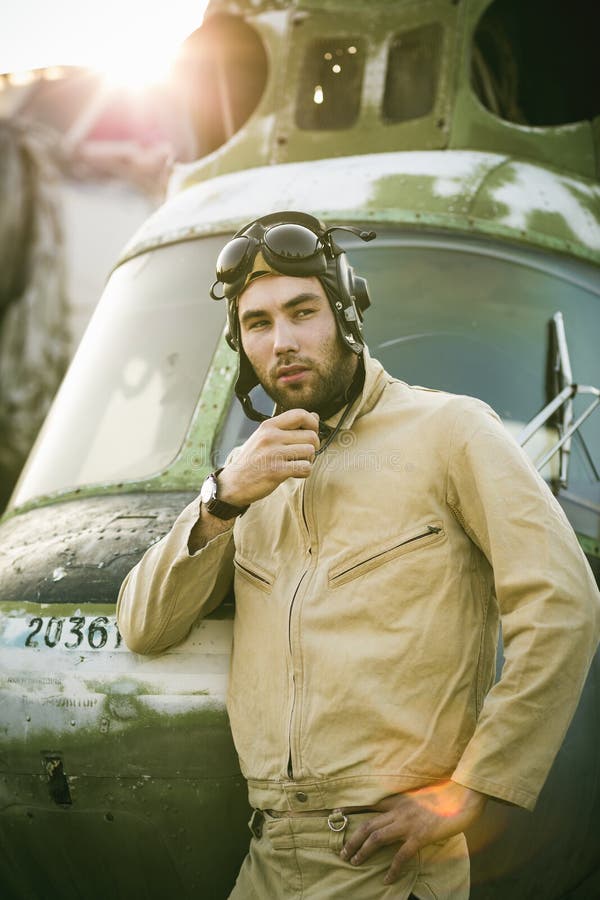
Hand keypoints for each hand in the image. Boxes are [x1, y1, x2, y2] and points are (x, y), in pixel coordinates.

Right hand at [218, 409, 319, 506]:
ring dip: (309, 460)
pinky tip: (294, 473)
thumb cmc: (253, 459)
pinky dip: (304, 472)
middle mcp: (271, 436)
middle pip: (311, 435)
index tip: (311, 433)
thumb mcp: (265, 437)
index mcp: (268, 426)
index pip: (300, 414)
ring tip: (297, 464)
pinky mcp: (277, 471)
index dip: (313, 423)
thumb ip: (288, 427)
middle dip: (314, 446)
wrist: (234, 483)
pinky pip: (306, 468)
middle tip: (304, 454)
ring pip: (310, 451)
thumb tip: (315, 416)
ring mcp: (273, 453)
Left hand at [340, 781, 486, 884]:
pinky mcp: (420, 836)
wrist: (463, 796)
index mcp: (399, 800)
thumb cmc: (446, 796)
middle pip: (368, 825)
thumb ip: (409, 804)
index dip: (353, 809)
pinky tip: (387, 880)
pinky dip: (392, 870)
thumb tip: (404, 812)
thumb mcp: (422, 796)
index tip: (337, 813)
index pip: (370, 803)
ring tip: (354, 862)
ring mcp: (408, 823)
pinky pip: (401, 856)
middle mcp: (399, 810)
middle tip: (343, 852)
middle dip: (353, 839)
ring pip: (377, 838)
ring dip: (363, 851)